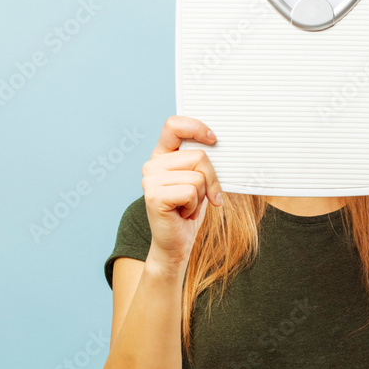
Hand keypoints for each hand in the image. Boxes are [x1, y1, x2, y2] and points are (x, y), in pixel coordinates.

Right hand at [141, 115, 221, 266]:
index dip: (195, 127)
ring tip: (187, 206)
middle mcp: (152, 164)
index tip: (213, 139)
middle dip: (210, 179)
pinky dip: (195, 206)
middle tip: (201, 196)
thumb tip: (218, 145)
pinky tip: (183, 213)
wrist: (175, 243)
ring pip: (198, 177)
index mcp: (162, 155)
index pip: (174, 125)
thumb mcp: (200, 181)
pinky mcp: (154, 196)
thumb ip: (202, 162)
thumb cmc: (189, 209)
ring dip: (201, 196)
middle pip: (199, 156)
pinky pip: (192, 192)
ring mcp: (150, 180)